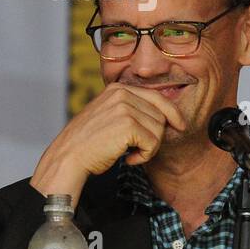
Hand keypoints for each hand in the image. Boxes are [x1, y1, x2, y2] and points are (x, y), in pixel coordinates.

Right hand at [30, 84, 187, 204]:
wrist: (68, 158)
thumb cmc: (89, 143)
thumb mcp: (110, 116)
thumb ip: (132, 110)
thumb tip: (166, 115)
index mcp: (118, 89)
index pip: (157, 97)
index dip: (173, 113)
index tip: (180, 126)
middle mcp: (122, 94)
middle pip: (161, 115)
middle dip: (154, 136)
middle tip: (135, 149)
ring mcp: (125, 108)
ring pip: (159, 130)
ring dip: (148, 148)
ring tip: (128, 153)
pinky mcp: (128, 125)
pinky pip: (153, 143)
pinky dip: (144, 156)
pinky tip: (127, 159)